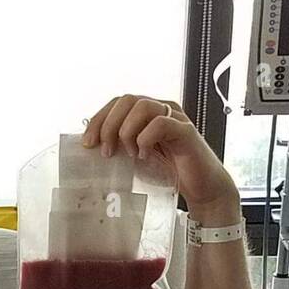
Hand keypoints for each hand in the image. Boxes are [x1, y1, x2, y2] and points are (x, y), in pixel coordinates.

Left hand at [81, 95, 240, 225]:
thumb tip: (91, 148)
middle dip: (109, 125)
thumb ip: (120, 147)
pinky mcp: (186, 131)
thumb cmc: (170, 173)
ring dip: (127, 131)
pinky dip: (147, 138)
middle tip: (106, 151)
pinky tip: (144, 156)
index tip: (87, 143)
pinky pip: (162, 123)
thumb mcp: (137, 158)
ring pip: (143, 107)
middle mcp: (161, 109)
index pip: (118, 103)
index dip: (99, 119)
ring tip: (128, 154)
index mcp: (147, 114)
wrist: (201, 188)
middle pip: (128, 100)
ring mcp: (175, 118)